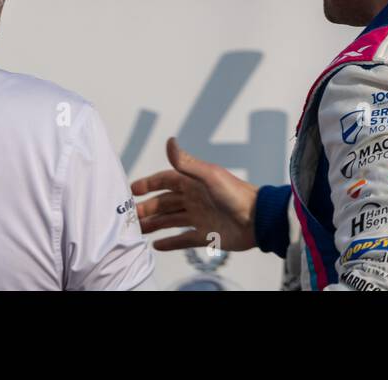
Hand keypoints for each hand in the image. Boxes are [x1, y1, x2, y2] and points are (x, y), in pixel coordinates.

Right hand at [131, 137, 258, 252]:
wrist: (257, 219)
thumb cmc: (235, 194)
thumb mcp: (209, 175)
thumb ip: (187, 163)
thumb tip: (169, 141)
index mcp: (194, 183)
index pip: (166, 181)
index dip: (149, 184)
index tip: (132, 190)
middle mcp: (194, 199)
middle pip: (165, 202)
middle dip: (147, 207)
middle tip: (130, 216)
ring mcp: (199, 217)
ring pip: (170, 220)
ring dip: (154, 223)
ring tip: (137, 230)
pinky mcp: (205, 235)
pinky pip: (182, 239)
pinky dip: (170, 242)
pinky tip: (156, 245)